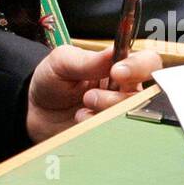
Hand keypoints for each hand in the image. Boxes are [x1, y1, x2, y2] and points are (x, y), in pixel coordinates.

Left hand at [26, 43, 161, 142]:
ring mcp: (121, 114)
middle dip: (117, 97)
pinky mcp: (113, 134)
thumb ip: (87, 59)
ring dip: (105, 112)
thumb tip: (113, 50)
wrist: (35, 114)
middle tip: (90, 96)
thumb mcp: (62, 62)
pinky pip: (119, 134)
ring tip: (83, 107)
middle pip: (146, 94)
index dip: (139, 67)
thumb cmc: (52, 83)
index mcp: (119, 66)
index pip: (148, 62)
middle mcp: (126, 90)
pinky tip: (82, 122)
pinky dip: (98, 127)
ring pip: (132, 116)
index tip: (116, 72)